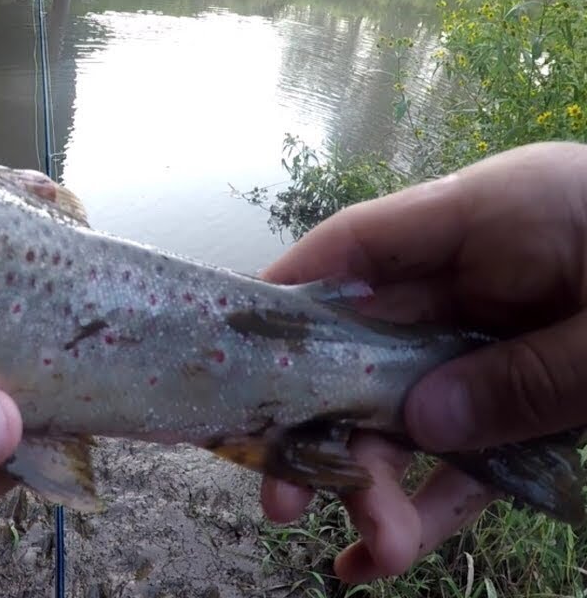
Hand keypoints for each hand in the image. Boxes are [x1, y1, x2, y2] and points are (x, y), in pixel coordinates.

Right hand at [257, 141, 586, 582]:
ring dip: (383, 478)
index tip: (235, 358)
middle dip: (331, 423)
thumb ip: (524, 377)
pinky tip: (396, 555)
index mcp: (489, 218)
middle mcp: (478, 274)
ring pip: (413, 407)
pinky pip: (471, 446)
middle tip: (287, 501)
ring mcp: (505, 335)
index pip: (356, 247)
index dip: (285, 296)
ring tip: (368, 555)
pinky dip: (437, 498)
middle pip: (371, 345)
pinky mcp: (537, 393)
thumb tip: (418, 423)